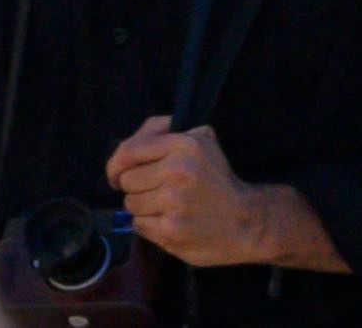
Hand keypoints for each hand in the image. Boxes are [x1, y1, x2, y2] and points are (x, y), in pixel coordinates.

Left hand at [107, 118, 281, 267]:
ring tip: (169, 206)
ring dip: (144, 207)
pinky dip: (150, 225)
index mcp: (186, 145)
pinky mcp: (169, 229)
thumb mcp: (202, 141)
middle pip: (127, 180)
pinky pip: (138, 224)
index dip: (116, 164)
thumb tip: (126, 144)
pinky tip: (171, 220)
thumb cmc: (217, 181)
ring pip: (130, 204)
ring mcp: (174, 201)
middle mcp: (179, 170)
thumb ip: (163, 132)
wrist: (244, 220)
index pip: (128, 151)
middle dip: (138, 187)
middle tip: (160, 190)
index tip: (118, 174)